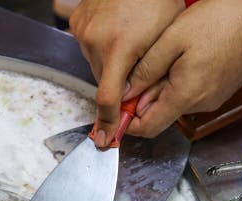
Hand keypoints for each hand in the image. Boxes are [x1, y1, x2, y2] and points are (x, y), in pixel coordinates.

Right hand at [70, 0, 184, 146]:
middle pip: (103, 80)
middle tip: (136, 68)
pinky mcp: (77, 22)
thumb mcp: (164, 38)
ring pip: (96, 64)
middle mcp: (95, 40)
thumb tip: (136, 103)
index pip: (108, 97)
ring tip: (129, 40)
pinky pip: (88, 46)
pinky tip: (117, 30)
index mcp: (119, 47)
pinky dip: (101, 46)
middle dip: (119, 83)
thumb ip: (149, 73)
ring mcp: (83, 30)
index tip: (106, 138)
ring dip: (111, 63)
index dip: (108, 121)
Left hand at [123, 0, 241, 136]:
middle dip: (145, 97)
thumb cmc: (223, 20)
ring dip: (163, 86)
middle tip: (145, 66)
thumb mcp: (172, 40)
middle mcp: (201, 104)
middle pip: (160, 114)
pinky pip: (191, 93)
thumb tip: (125, 94)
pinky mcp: (221, 90)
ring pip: (175, 102)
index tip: (117, 107)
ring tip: (169, 55)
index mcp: (186, 96)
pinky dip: (180, 81)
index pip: (148, 128)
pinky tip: (184, 57)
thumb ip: (146, 70)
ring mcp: (213, 99)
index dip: (128, 122)